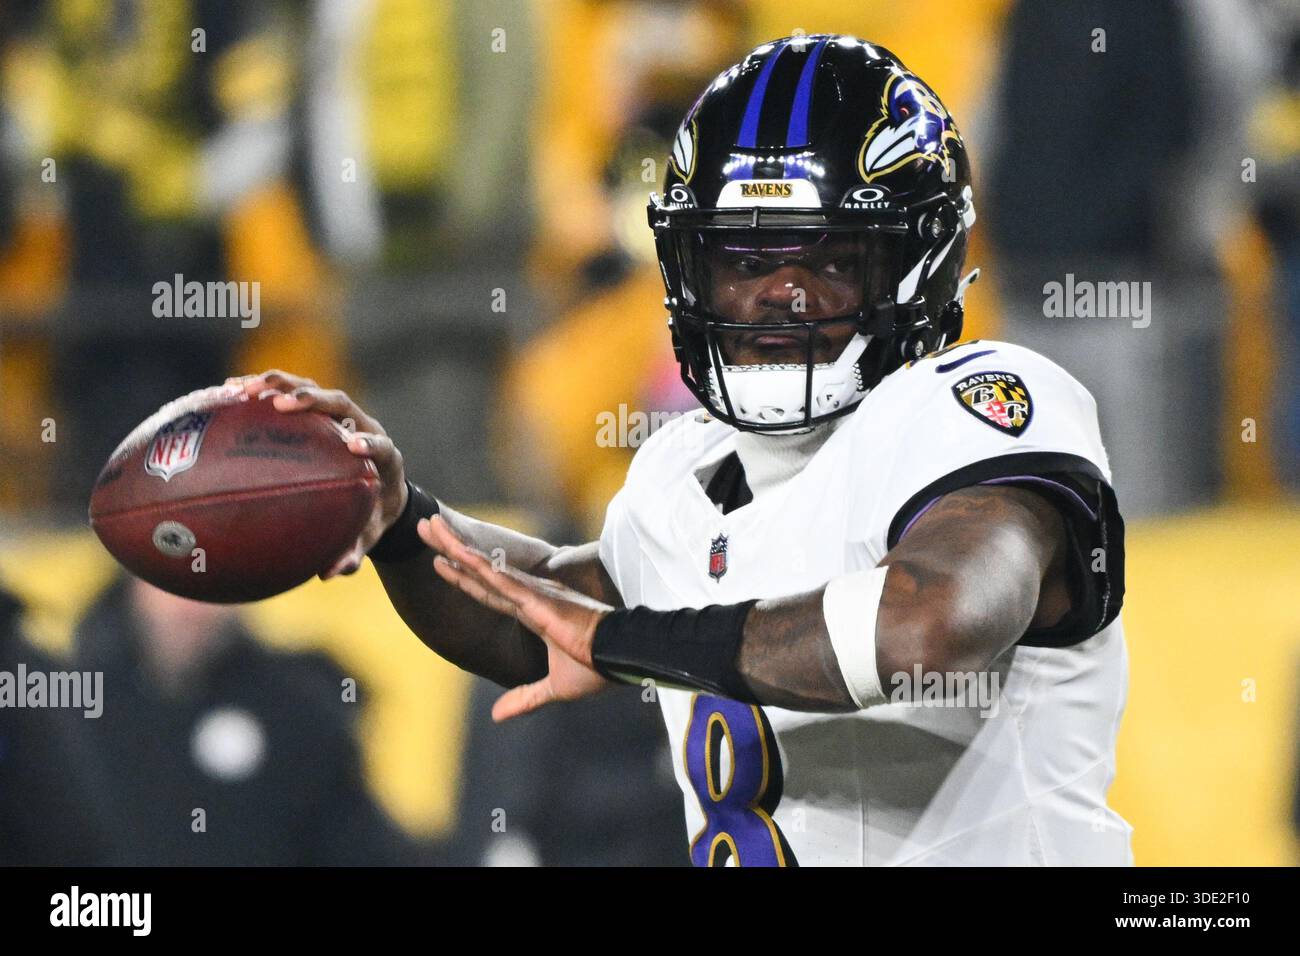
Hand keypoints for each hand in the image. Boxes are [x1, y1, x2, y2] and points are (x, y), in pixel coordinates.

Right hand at [226, 370, 407, 578]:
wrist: (378, 495)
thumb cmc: (372, 518)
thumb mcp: (366, 538)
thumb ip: (353, 554)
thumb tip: (329, 574)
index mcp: (383, 459)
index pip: (380, 443)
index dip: (369, 441)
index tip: (352, 446)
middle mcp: (362, 427)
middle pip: (341, 403)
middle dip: (314, 401)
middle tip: (284, 405)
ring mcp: (339, 416)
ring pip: (312, 390)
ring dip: (282, 385)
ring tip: (246, 389)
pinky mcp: (316, 413)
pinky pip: (288, 395)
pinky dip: (262, 391)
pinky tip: (226, 393)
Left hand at [419, 514, 612, 720]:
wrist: (623, 659)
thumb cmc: (598, 668)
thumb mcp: (554, 689)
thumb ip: (525, 698)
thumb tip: (498, 715)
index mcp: (532, 612)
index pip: (488, 592)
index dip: (462, 576)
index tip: (440, 561)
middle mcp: (528, 596)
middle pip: (479, 571)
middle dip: (451, 548)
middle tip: (425, 526)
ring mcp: (531, 594)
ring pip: (483, 568)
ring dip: (454, 547)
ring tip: (429, 526)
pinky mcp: (537, 600)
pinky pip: (500, 581)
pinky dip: (477, 567)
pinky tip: (456, 553)